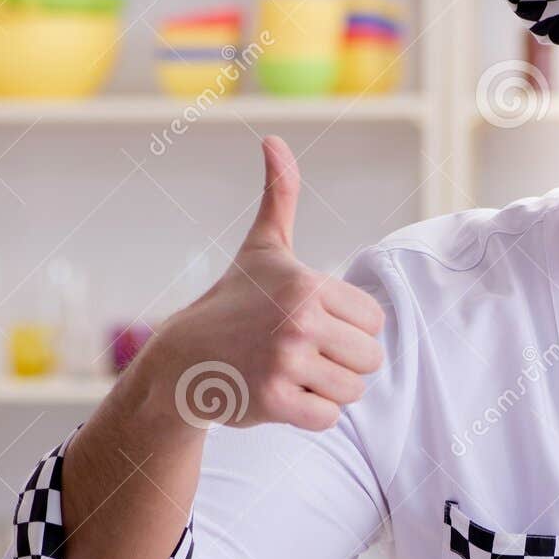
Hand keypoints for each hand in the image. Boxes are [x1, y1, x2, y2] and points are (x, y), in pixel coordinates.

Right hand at [149, 135, 385, 431]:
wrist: (183, 362)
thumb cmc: (232, 303)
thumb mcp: (262, 248)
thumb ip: (280, 197)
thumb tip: (274, 140)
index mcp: (308, 284)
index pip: (375, 322)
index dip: (349, 329)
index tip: (311, 324)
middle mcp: (299, 320)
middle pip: (370, 360)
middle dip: (340, 363)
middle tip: (299, 354)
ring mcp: (286, 362)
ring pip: (352, 391)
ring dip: (325, 390)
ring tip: (288, 373)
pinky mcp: (275, 401)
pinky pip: (327, 418)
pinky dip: (308, 414)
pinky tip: (279, 395)